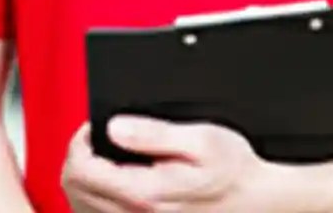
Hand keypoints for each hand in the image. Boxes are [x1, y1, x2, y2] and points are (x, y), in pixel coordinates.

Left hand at [61, 117, 292, 212]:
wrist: (257, 201)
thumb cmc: (234, 172)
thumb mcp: (201, 140)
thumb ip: (153, 133)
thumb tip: (114, 128)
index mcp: (145, 194)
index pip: (82, 171)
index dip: (80, 142)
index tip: (94, 128)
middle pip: (75, 191)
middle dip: (78, 158)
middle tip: (96, 139)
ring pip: (82, 208)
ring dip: (83, 179)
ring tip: (103, 158)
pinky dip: (94, 200)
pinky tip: (111, 184)